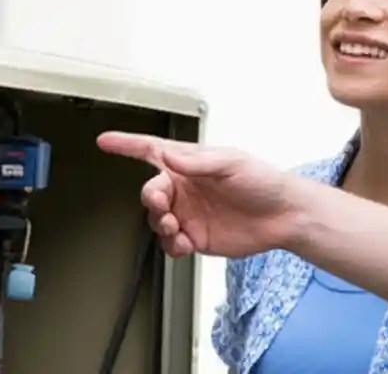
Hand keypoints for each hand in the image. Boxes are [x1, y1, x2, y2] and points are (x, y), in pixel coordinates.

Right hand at [96, 131, 300, 257]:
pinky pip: (171, 244)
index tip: (105, 141)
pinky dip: (172, 246)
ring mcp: (189, 213)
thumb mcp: (232, 163)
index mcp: (191, 164)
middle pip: (150, 191)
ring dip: (161, 224)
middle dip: (151, 198)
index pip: (152, 150)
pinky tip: (184, 243)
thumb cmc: (263, 181)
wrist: (283, 216)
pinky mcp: (196, 237)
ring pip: (157, 220)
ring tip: (177, 227)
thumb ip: (198, 162)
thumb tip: (168, 156)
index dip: (127, 145)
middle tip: (162, 204)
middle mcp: (185, 188)